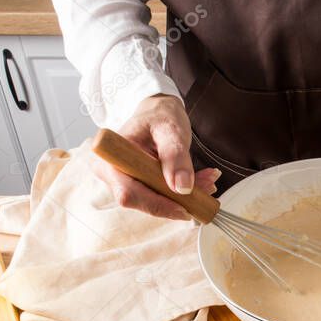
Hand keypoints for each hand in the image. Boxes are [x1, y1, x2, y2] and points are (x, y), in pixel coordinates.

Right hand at [91, 94, 219, 218]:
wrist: (158, 113)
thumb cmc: (159, 115)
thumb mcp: (170, 128)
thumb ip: (175, 155)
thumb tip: (182, 187)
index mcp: (112, 158)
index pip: (129, 193)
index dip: (157, 205)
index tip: (185, 208)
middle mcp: (114, 175)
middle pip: (143, 202)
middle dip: (177, 201)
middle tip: (208, 187)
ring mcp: (127, 183)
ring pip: (157, 202)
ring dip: (186, 197)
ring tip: (209, 180)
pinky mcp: (142, 187)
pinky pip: (164, 198)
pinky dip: (185, 194)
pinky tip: (203, 182)